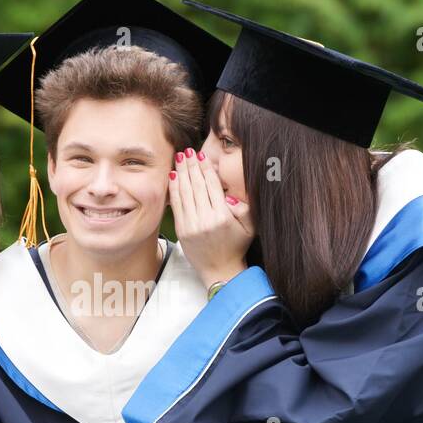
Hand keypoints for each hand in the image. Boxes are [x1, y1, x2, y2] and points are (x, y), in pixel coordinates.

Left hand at [169, 148, 253, 289]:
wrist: (220, 271)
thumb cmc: (236, 247)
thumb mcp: (250, 228)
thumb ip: (245, 208)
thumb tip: (229, 194)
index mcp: (223, 216)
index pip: (212, 186)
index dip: (205, 169)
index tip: (201, 157)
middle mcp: (206, 219)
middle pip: (196, 186)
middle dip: (191, 166)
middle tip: (187, 151)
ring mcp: (192, 225)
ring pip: (184, 193)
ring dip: (181, 174)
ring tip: (179, 159)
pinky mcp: (182, 231)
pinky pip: (177, 205)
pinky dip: (173, 190)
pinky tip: (173, 177)